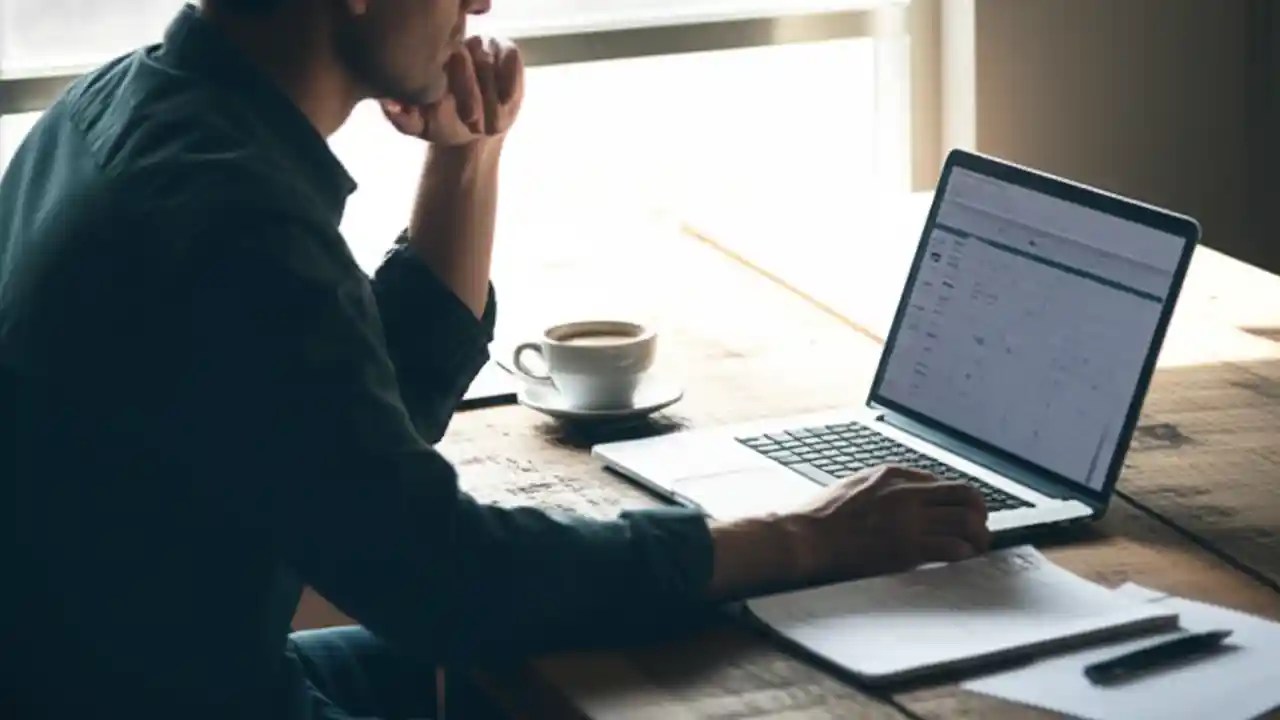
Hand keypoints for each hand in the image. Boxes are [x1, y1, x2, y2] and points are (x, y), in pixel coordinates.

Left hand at [382, 36, 524, 146]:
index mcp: (427, 59)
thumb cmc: (444, 124)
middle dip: (473, 96)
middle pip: (465, 60)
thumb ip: (403, 119)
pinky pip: (510, 57)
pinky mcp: (505, 51)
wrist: (476, 130)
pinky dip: (510, 79)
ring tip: (493, 125)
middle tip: (475, 123)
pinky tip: (506, 101)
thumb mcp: (421, 126)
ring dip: (493, 97)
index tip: (466, 119)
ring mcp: (480, 46)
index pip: (438, 63)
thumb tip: (387, 106)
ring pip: (489, 63)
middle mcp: (452, 46)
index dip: (457, 92)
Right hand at [707, 465, 990, 597]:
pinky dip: (963, 553)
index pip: (942, 482)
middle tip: (979, 527)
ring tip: (976, 547)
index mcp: (894, 474)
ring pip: (966, 522)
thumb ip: (886, 486)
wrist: (806, 538)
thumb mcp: (857, 484)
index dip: (956, 500)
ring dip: (977, 536)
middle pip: (965, 495)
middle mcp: (907, 493)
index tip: (958, 513)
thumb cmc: (823, 515)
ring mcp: (909, 520)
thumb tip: (911, 494)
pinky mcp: (907, 547)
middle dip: (979, 512)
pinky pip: (952, 548)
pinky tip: (960, 558)